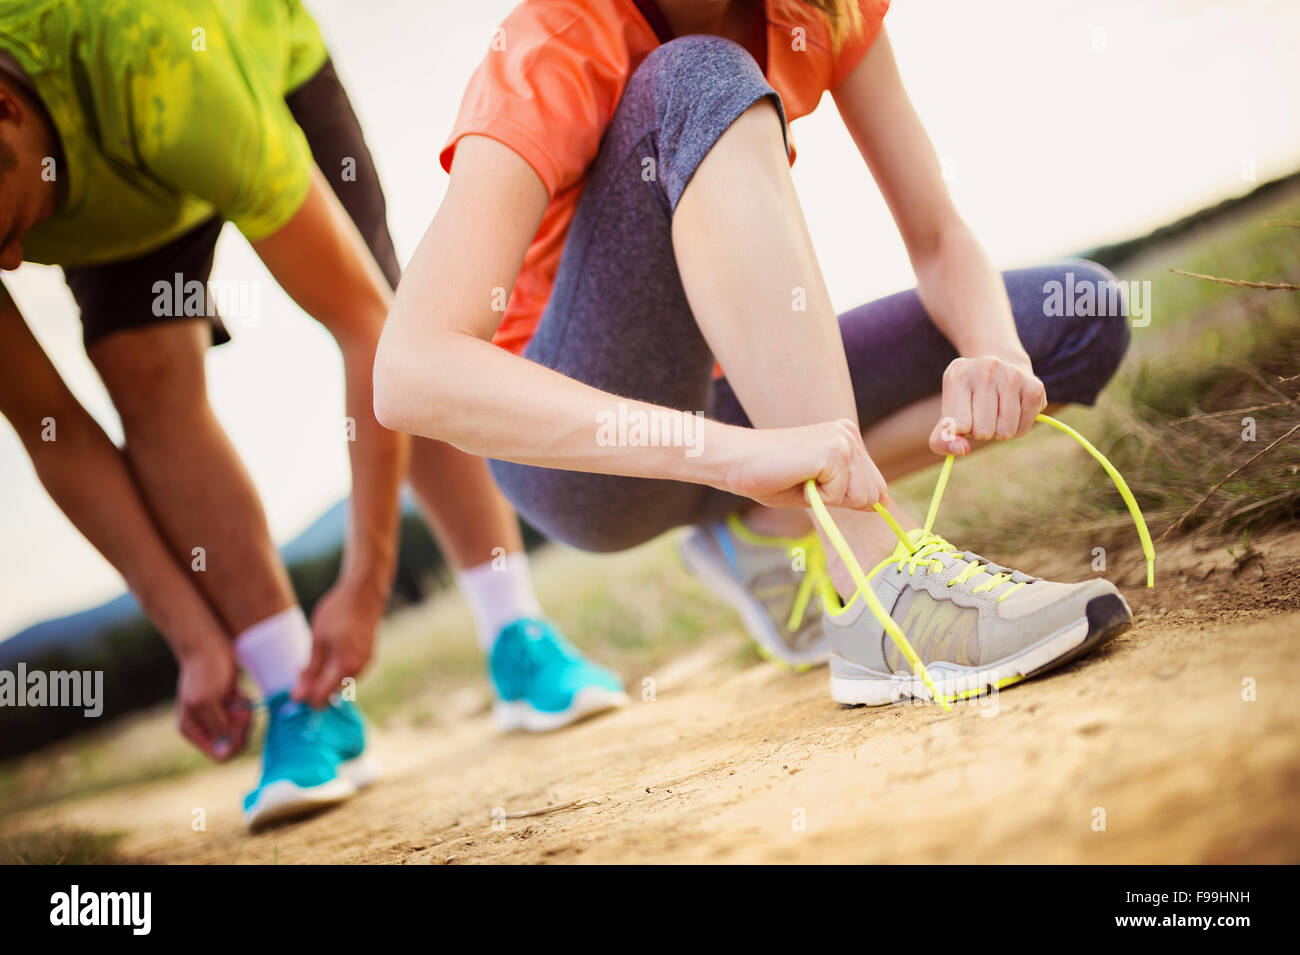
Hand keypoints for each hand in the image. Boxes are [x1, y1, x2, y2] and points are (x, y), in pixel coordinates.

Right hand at [176, 644, 250, 761]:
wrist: (208, 646)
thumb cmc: (204, 670)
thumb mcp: (208, 701)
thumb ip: (217, 727)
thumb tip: (225, 753)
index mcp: (193, 730)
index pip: (220, 755)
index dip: (234, 743)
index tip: (237, 724)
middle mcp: (205, 726)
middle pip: (235, 743)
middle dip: (241, 725)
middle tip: (237, 706)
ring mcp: (218, 716)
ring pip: (242, 729)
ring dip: (244, 712)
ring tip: (235, 696)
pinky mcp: (229, 705)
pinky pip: (245, 714)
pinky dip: (245, 704)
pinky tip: (236, 691)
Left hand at [293, 578, 384, 706]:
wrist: (363, 592)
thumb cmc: (337, 613)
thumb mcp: (318, 641)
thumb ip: (310, 670)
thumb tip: (299, 696)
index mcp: (346, 668)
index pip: (323, 697)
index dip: (306, 697)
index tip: (292, 690)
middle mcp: (359, 670)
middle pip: (332, 691)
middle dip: (314, 687)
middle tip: (299, 670)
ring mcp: (366, 663)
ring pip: (340, 682)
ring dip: (324, 678)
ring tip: (309, 662)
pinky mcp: (368, 655)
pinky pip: (348, 671)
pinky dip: (334, 669)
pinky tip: (325, 656)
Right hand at [726, 418, 886, 509]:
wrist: (734, 460)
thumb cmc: (768, 475)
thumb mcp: (817, 486)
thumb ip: (849, 491)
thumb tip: (883, 504)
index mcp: (846, 436)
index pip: (875, 485)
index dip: (847, 497)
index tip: (815, 486)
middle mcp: (849, 433)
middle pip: (872, 493)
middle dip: (839, 500)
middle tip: (803, 482)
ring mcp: (843, 441)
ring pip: (861, 497)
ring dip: (828, 499)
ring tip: (799, 479)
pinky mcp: (834, 452)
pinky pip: (840, 496)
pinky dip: (818, 497)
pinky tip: (797, 477)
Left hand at [929, 355, 1045, 454]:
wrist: (1000, 372)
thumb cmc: (968, 402)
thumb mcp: (947, 418)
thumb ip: (942, 440)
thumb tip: (962, 449)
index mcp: (957, 374)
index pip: (958, 424)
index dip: (961, 432)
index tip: (962, 421)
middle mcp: (985, 369)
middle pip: (983, 432)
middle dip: (982, 431)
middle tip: (982, 413)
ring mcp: (1012, 375)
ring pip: (1005, 432)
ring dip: (1000, 431)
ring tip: (997, 411)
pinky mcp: (1034, 386)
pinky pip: (1023, 428)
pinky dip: (1017, 428)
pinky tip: (1013, 409)